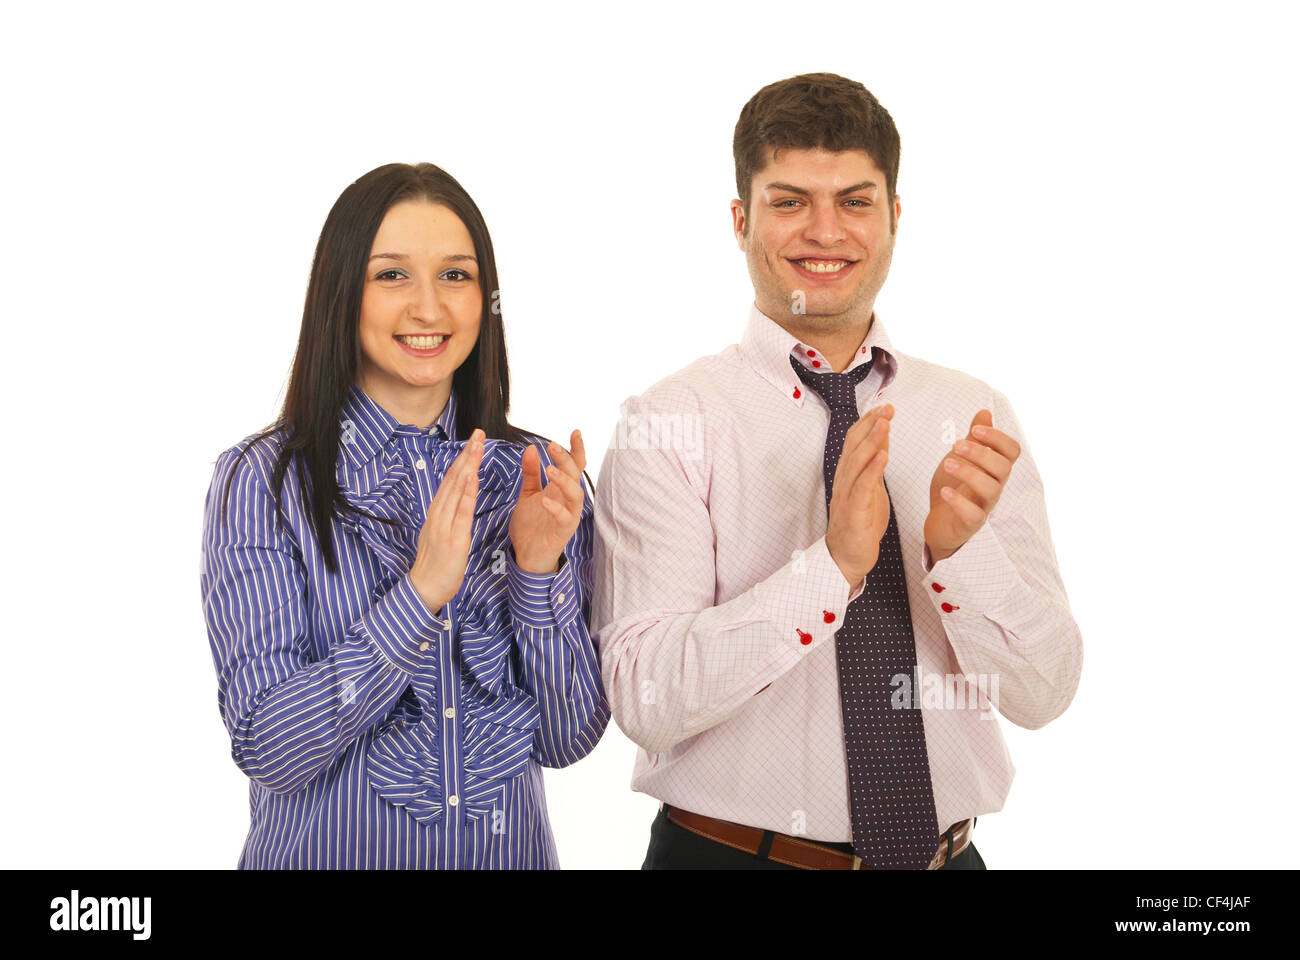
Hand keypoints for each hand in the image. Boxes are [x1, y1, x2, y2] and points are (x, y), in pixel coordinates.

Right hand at [410, 428, 483, 611]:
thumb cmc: (435, 565)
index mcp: (438, 512)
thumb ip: (447, 516)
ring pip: (457, 489)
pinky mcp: (453, 538)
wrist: (424, 589)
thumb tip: (456, 500)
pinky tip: (472, 476)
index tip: (473, 442)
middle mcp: (439, 514)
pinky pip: (461, 511)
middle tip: (478, 433)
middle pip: (454, 478)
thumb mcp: (440, 534)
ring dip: (468, 465)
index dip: (462, 459)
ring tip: (478, 445)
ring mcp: (444, 525)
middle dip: (467, 454)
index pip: (451, 480)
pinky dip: (467, 492)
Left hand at [509, 430, 586, 574]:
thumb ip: (531, 473)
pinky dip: (556, 508)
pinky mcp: (562, 531)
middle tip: (553, 445)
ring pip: (575, 495)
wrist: (527, 556)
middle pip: (575, 475)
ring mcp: (568, 516)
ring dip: (564, 481)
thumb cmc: (531, 526)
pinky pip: (564, 518)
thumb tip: (532, 449)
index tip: (575, 432)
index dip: (576, 449)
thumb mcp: (528, 494)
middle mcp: (567, 501)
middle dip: (566, 459)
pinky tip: (544, 500)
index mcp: (560, 490)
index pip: (574, 466)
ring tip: (550, 469)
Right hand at [825, 404, 892, 590]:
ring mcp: (846, 496)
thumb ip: (874, 463)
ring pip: (857, 462)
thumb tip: (882, 437)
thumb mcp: (871, 487)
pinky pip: (863, 487)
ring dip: (871, 441)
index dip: (868, 421)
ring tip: (885, 424)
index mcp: (848, 474)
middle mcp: (843, 480)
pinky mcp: (854, 512)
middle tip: (887, 408)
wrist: (847, 558)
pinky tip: (883, 456)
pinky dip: (872, 470)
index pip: (854, 440)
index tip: (885, 406)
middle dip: (870, 424)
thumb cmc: (860, 523)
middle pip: (854, 446)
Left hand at [923, 410, 1020, 562]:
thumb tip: (985, 412)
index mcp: (994, 468)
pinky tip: (945, 491)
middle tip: (955, 445)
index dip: (998, 437)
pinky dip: (959, 502)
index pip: (1012, 450)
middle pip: (1003, 467)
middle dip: (981, 452)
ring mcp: (985, 506)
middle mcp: (994, 486)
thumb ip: (974, 439)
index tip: (975, 430)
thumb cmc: (955, 487)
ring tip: (947, 463)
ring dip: (969, 473)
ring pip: (991, 489)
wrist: (940, 522)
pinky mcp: (970, 524)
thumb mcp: (962, 458)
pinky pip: (974, 515)